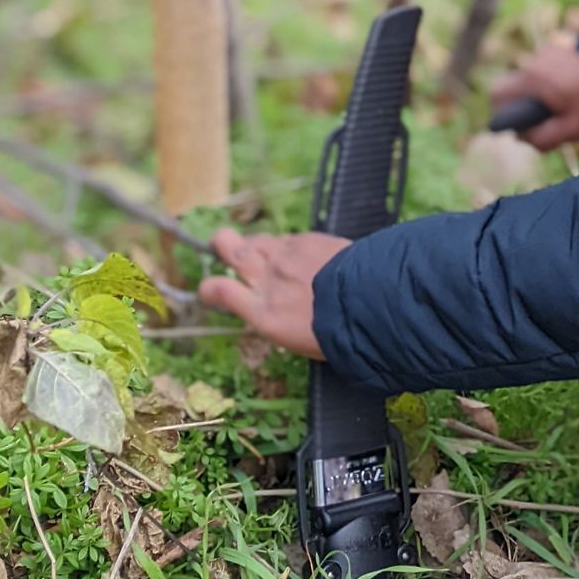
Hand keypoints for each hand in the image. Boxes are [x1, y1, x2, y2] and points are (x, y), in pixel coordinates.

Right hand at [198, 228, 349, 357]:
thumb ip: (276, 318)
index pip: (220, 291)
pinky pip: (289, 238)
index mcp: (263, 313)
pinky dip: (290, 245)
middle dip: (222, 243)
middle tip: (220, 243)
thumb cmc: (336, 334)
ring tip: (264, 250)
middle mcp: (268, 279)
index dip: (209, 288)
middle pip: (232, 249)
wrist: (369, 301)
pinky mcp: (308, 239)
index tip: (208, 288)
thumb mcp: (296, 340)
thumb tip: (274, 310)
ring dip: (258, 244)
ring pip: (260, 239)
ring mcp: (288, 255)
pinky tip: (301, 253)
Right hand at [490, 39, 578, 150]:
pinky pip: (547, 70)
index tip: (521, 126)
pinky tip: (577, 94)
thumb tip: (522, 138)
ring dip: (541, 95)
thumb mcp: (572, 128)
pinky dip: (553, 84)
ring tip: (569, 107)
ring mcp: (549, 52)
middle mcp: (536, 62)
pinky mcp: (563, 49)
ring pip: (532, 79)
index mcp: (533, 79)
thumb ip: (542, 137)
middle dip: (524, 106)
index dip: (502, 114)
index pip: (497, 94)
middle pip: (514, 87)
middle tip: (548, 121)